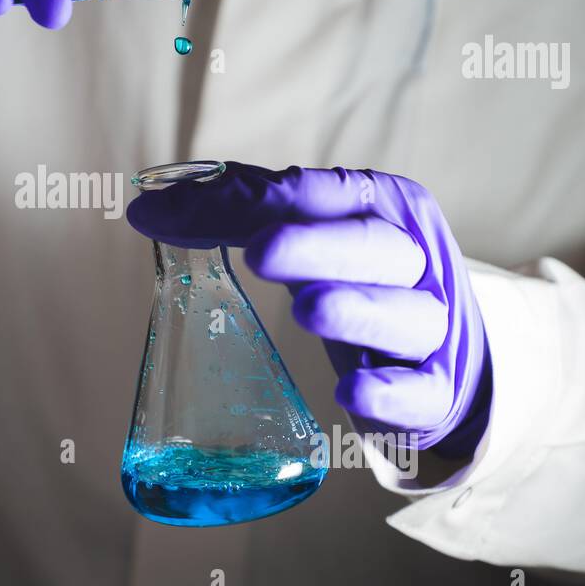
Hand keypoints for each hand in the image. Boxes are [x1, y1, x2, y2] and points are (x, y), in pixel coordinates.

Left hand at [127, 163, 491, 452]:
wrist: (437, 353)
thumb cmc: (358, 279)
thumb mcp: (310, 237)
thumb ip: (237, 215)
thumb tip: (146, 210)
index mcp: (385, 207)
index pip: (320, 193)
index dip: (253, 200)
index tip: (178, 213)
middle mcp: (416, 259)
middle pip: (374, 245)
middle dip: (317, 246)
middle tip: (260, 251)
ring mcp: (431, 328)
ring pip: (405, 314)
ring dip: (358, 310)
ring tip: (308, 309)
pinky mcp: (435, 391)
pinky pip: (419, 392)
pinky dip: (389, 391)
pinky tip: (352, 391)